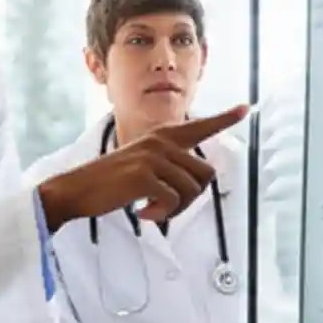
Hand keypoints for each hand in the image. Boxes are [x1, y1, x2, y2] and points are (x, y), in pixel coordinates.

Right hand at [39, 104, 248, 231]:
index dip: (225, 118)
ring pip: (192, 190)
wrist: (76, 189)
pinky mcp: (145, 176)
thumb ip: (167, 165)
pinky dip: (161, 215)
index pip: (199, 126)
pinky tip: (142, 212)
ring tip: (151, 208)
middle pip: (205, 173)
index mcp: (160, 137)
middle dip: (191, 197)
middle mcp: (160, 142)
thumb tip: (193, 182)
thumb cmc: (109, 182)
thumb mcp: (141, 165)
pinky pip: (173, 202)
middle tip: (166, 205)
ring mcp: (153, 157)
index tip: (245, 107)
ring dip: (176, 208)